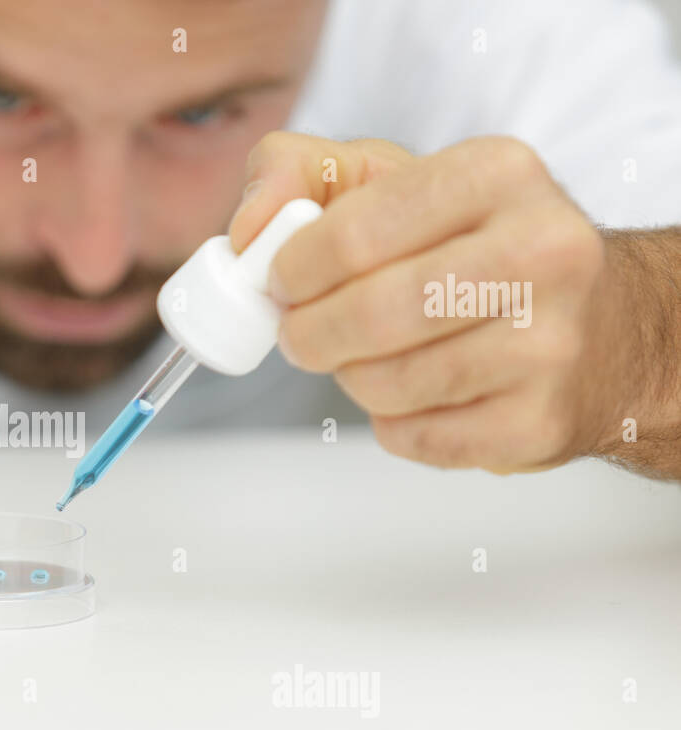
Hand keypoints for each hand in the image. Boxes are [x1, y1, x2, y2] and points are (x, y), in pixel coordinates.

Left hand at [226, 132, 663, 473]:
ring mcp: (550, 344)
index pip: (355, 231)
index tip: (280, 283)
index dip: (294, 269)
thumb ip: (295, 173)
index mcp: (500, 173)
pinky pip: (414, 439)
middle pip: (370, 314)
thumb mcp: (387, 177)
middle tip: (299, 335)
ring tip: (365, 358)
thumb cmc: (469, 246)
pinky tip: (418, 394)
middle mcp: (543, 252)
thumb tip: (246, 231)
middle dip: (308, 333)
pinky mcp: (538, 422)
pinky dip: (393, 423)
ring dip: (350, 378)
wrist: (599, 327)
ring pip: (387, 384)